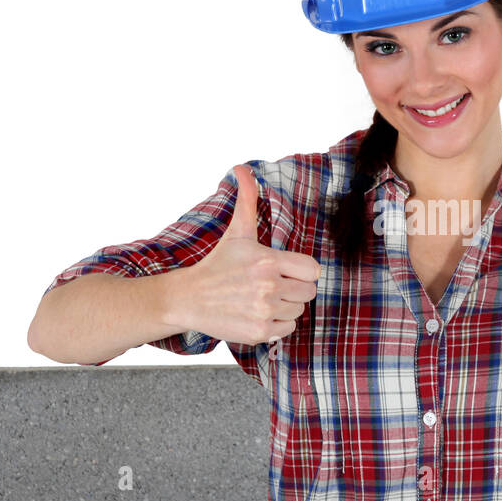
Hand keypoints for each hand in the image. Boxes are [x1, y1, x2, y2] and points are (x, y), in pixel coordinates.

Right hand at [164, 164, 320, 345]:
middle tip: (272, 285)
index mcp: (267, 261)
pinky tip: (258, 314)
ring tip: (262, 299)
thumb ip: (246, 199)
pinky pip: (288, 330)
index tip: (287, 270)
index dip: (303, 270)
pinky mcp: (258, 332)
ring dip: (285, 307)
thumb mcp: (236, 232)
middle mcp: (268, 287)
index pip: (313, 270)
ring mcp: (263, 311)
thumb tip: (242, 168)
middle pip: (309, 292)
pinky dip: (277, 325)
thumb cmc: (218, 264)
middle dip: (294, 288)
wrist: (188, 298)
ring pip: (298, 311)